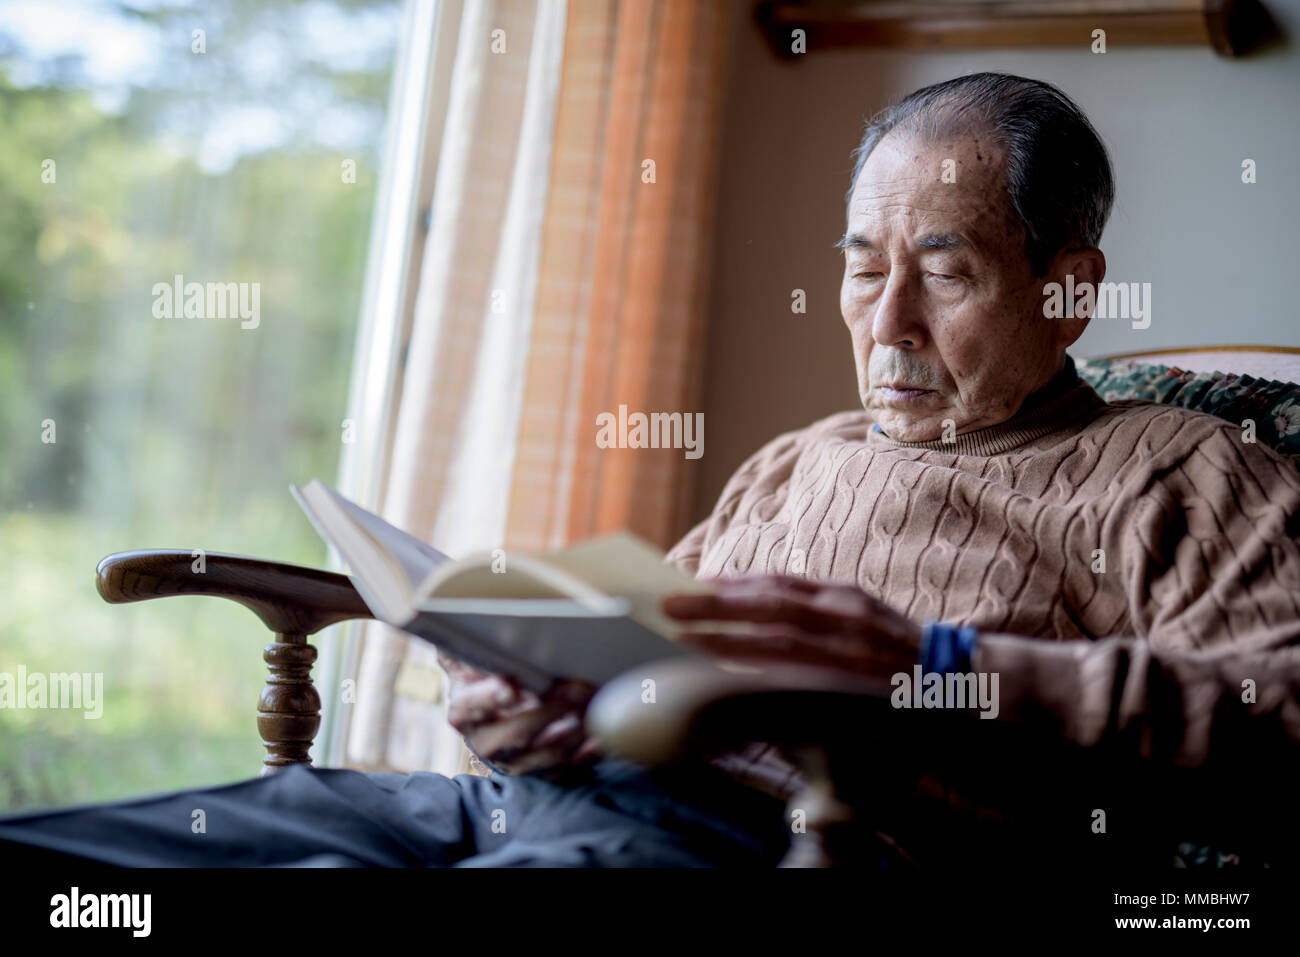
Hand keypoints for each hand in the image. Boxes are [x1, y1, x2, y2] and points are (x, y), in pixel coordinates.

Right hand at [438, 650, 602, 775]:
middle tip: (575, 687)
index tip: (510, 687)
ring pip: (547, 753)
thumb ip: (477, 645)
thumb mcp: (476, 657)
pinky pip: (568, 769)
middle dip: (550, 710)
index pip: (471, 706)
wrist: (497, 708)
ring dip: (576, 730)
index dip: (489, 697)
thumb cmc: (490, 675)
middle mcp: (485, 742)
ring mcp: (514, 762)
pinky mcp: (540, 773)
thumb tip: (485, 627)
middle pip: (517, 733)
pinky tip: (600, 736)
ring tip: (593, 702)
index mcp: (464, 711)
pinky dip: (587, 754)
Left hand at [661, 574, 921, 682]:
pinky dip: (766, 674)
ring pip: (780, 637)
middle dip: (715, 603)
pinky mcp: (860, 681)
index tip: (687, 583)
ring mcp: (853, 646)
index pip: (775, 582)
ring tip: (683, 640)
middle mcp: (845, 612)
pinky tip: (731, 677)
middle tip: (666, 606)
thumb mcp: (860, 619)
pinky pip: (804, 676)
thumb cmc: (899, 655)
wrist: (965, 684)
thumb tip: (750, 618)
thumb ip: (813, 616)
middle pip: (768, 601)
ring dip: (728, 637)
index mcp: (840, 595)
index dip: (729, 583)